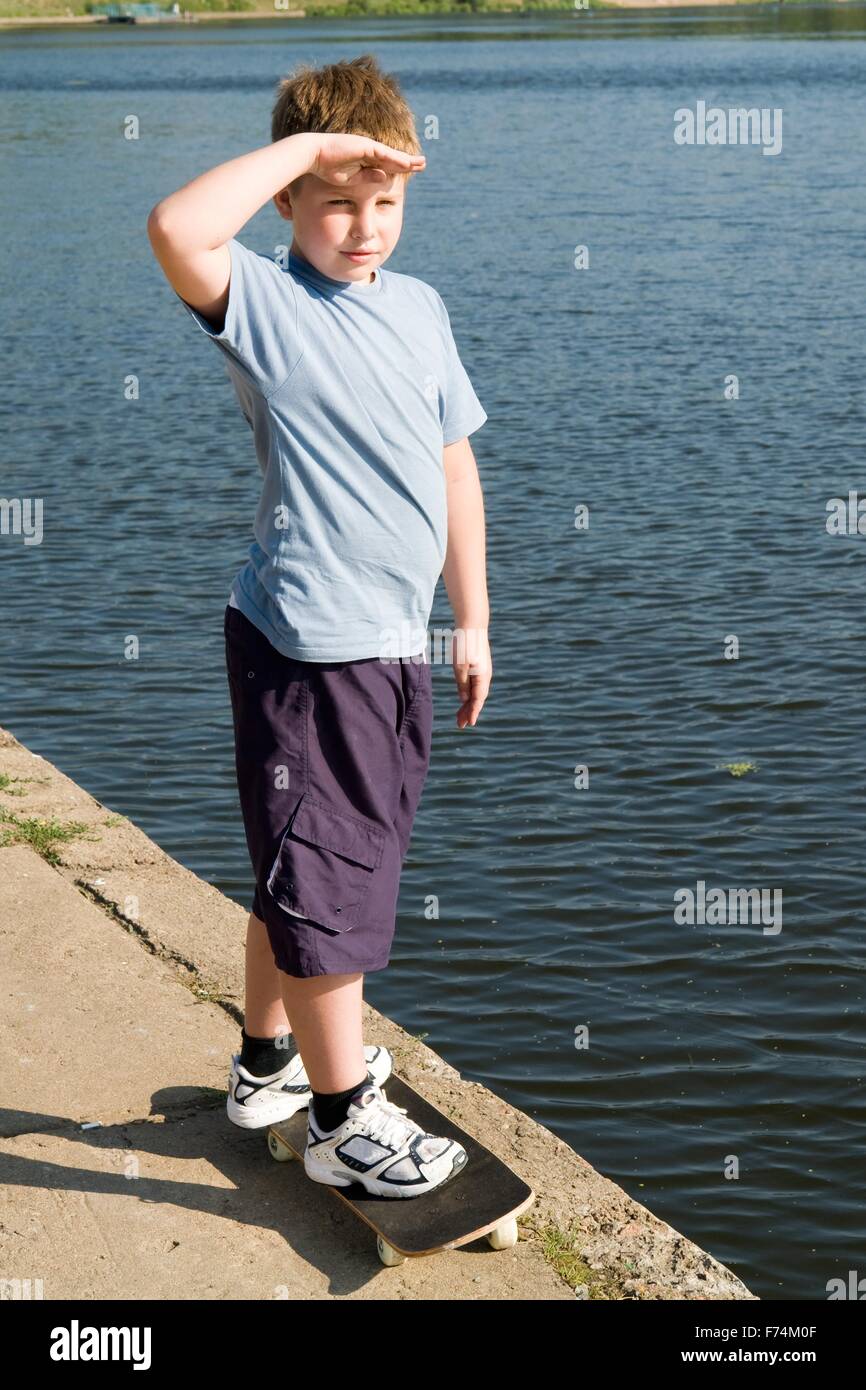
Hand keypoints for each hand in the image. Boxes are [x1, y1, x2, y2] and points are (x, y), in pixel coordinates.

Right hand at [307, 133, 425, 185]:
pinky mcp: (364, 147)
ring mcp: (367, 147)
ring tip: (422, 163)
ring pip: (392, 155)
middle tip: (423, 164)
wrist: (312, 156)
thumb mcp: (350, 179)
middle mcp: (368, 151)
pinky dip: (396, 159)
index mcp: (364, 159)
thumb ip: (367, 177)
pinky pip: (384, 154)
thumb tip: (385, 178)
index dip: (400, 168)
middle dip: (408, 162)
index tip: (411, 171)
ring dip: (407, 160)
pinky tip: (408, 164)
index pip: (386, 165)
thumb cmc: (326, 168)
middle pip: (393, 158)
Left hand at [452, 627, 491, 729]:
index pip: (478, 700)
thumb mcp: (459, 666)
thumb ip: (462, 684)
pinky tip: (464, 697)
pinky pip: (475, 683)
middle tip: (460, 724)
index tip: (468, 724)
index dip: (473, 712)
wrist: (472, 623)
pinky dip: (469, 692)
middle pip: (477, 698)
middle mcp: (485, 675)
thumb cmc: (465, 644)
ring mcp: (483, 669)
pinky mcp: (479, 664)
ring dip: (469, 703)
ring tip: (460, 715)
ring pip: (476, 691)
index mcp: (482, 677)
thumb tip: (465, 700)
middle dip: (469, 711)